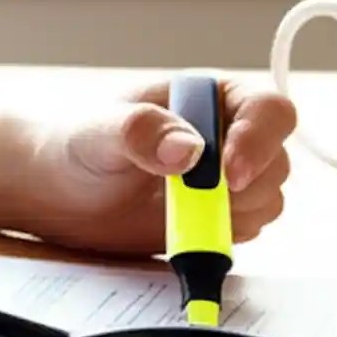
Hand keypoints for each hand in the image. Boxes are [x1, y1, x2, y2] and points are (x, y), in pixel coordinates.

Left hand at [27, 75, 297, 253]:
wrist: (59, 194)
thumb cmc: (76, 147)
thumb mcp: (99, 132)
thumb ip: (141, 132)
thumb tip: (189, 150)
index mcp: (210, 98)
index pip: (268, 111)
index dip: (259, 142)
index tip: (228, 175)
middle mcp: (229, 136)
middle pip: (277, 162)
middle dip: (245, 188)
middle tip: (193, 202)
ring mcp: (227, 180)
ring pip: (268, 200)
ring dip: (233, 216)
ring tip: (176, 212)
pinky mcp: (219, 218)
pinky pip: (246, 232)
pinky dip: (221, 238)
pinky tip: (179, 229)